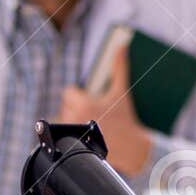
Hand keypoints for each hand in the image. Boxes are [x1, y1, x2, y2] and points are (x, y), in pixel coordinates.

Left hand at [59, 44, 152, 175]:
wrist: (131, 148)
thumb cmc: (126, 118)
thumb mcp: (121, 92)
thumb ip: (119, 67)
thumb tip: (121, 46)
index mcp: (83, 102)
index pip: (68, 93)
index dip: (78, 95)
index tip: (89, 100)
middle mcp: (74, 117)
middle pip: (66, 106)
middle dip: (76, 107)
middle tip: (92, 112)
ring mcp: (72, 132)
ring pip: (64, 119)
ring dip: (72, 119)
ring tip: (90, 124)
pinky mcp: (72, 144)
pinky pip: (64, 133)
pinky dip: (70, 133)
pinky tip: (85, 134)